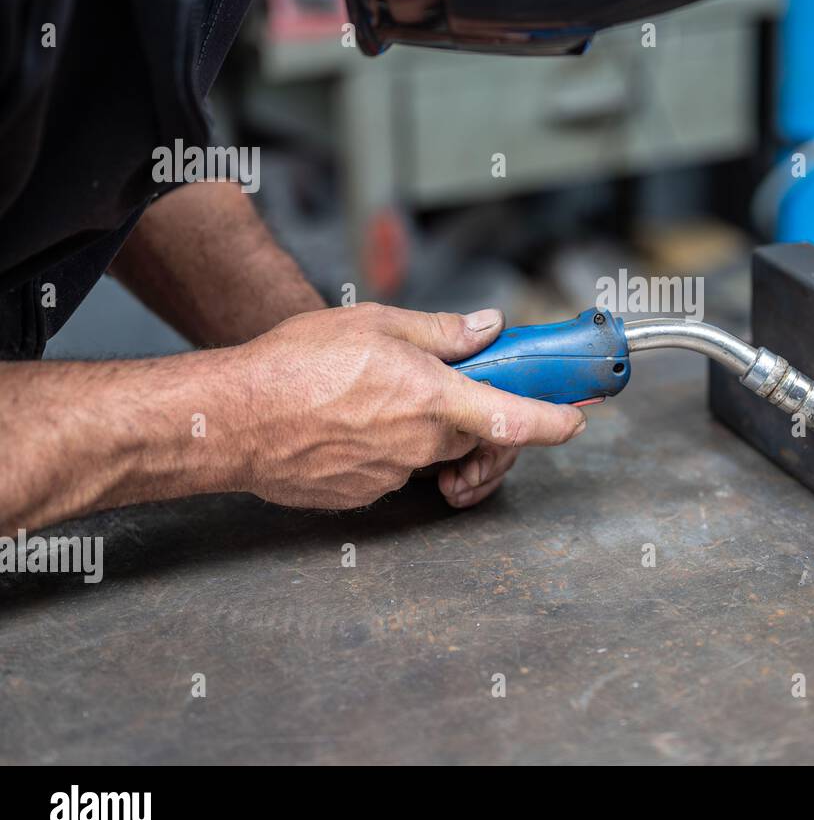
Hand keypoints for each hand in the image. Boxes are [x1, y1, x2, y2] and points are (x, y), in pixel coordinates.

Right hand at [230, 303, 585, 508]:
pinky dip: (386, 448)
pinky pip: (393, 471)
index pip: (516, 418)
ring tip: (378, 396)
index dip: (555, 422)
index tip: (575, 420)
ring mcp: (392, 476)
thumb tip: (487, 327)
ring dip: (425, 429)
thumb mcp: (377, 323)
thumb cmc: (296, 365)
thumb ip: (442, 331)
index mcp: (434, 399)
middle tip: (446, 383)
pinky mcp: (363, 496)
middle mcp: (421, 445)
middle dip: (471, 413)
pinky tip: (349, 423)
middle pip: (473, 435)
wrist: (232, 419)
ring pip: (432, 453)